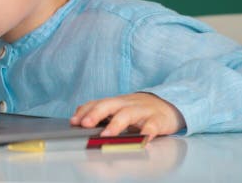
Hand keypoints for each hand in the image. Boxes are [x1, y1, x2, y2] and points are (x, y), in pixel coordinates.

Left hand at [70, 92, 184, 141]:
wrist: (167, 105)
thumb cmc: (137, 110)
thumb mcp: (118, 109)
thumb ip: (100, 113)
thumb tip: (77, 119)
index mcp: (116, 103)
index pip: (97, 103)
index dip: (85, 111)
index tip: (74, 121)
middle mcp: (126, 104)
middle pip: (109, 105)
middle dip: (95, 114)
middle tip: (85, 124)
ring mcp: (142, 111)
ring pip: (128, 114)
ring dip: (116, 124)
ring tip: (106, 134)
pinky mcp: (158, 120)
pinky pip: (152, 125)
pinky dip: (147, 132)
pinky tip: (142, 139)